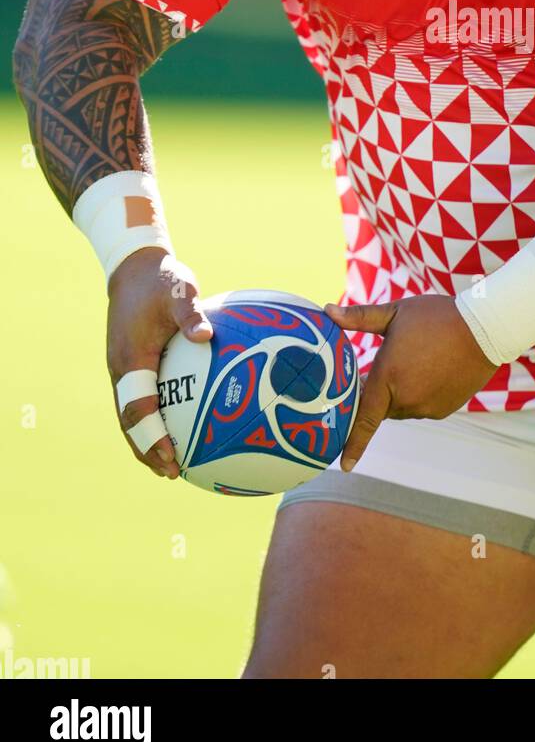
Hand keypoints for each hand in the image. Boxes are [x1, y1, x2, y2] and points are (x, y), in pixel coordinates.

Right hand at [107, 246, 210, 478]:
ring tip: (171, 464)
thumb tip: (206, 334)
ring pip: (131, 413)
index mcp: (131, 358)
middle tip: (172, 474)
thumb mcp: (180, 290)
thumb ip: (191, 313)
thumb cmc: (162, 279)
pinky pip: (140, 397)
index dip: (152, 437)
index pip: (138, 409)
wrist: (135, 267)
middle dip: (147, 449)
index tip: (170, 459)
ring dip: (146, 439)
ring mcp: (124, 367)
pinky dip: (153, 417)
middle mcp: (122, 368)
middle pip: (129, 421)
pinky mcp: (132, 363)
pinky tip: (180, 426)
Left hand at [323, 294, 496, 471]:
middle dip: (378, 393)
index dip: (352, 444)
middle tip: (386, 366)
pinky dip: (420, 395)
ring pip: (402, 408)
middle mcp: (406, 398)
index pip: (364, 419)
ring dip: (400, 394)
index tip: (344, 465)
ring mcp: (426, 407)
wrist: (483, 330)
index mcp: (388, 376)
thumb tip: (327, 312)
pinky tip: (430, 371)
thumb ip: (359, 317)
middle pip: (381, 408)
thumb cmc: (436, 317)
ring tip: (414, 362)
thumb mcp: (395, 313)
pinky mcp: (443, 410)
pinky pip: (421, 408)